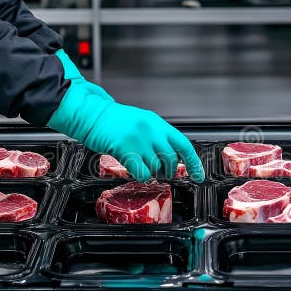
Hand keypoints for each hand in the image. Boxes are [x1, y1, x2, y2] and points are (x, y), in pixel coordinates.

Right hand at [48, 53, 204, 182]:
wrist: (92, 114)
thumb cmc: (114, 120)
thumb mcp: (142, 122)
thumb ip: (157, 137)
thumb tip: (171, 156)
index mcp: (158, 124)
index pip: (183, 145)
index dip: (193, 162)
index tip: (198, 175)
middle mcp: (152, 131)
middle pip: (170, 161)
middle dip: (166, 170)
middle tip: (159, 170)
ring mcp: (139, 141)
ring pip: (156, 168)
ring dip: (150, 172)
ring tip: (140, 164)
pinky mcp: (126, 150)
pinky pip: (141, 173)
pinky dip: (139, 175)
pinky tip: (132, 167)